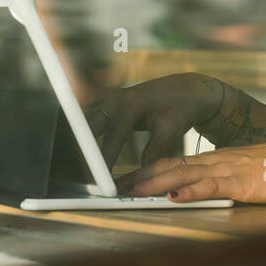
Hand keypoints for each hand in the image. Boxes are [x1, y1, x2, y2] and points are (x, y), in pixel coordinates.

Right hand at [82, 72, 223, 168]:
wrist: (188, 90)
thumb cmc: (182, 107)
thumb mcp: (171, 130)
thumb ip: (153, 152)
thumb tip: (138, 175)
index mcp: (132, 104)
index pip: (112, 135)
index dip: (104, 156)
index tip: (100, 175)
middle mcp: (117, 100)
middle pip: (90, 124)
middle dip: (81, 147)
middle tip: (79, 173)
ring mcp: (112, 101)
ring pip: (88, 121)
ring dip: (81, 140)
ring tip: (77, 165)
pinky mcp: (112, 106)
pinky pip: (94, 120)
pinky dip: (87, 134)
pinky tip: (79, 151)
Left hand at [114, 140, 265, 203]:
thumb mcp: (244, 172)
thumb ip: (222, 178)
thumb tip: (202, 186)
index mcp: (216, 158)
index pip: (175, 162)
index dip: (149, 169)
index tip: (128, 177)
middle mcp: (215, 160)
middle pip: (171, 166)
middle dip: (142, 176)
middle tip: (117, 185)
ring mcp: (226, 169)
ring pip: (183, 173)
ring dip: (155, 182)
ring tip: (132, 190)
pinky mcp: (239, 182)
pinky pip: (210, 185)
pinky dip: (189, 190)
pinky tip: (172, 195)